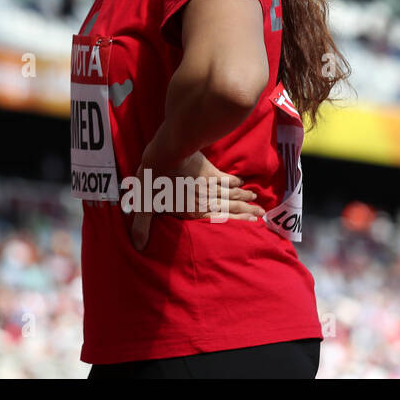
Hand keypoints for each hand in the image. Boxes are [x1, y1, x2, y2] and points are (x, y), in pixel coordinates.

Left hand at [129, 151, 263, 251]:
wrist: (166, 153)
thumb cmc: (154, 180)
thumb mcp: (144, 205)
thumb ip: (142, 225)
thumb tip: (137, 246)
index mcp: (193, 210)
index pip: (220, 220)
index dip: (237, 223)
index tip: (254, 225)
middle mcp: (205, 200)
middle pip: (229, 207)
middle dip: (246, 211)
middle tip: (262, 214)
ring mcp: (208, 183)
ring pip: (230, 193)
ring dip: (243, 197)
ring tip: (256, 200)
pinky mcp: (208, 168)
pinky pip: (224, 177)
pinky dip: (232, 181)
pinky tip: (240, 182)